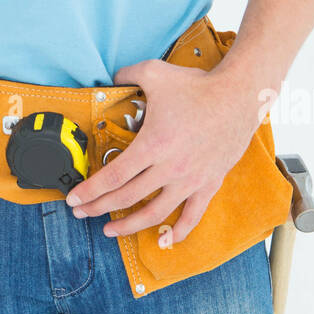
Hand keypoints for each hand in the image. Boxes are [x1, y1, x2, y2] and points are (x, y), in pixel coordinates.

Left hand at [65, 56, 256, 241]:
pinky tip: (165, 241)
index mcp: (152, 145)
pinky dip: (178, 232)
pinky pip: (192, 215)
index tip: (74, 199)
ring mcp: (190, 180)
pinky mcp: (208, 184)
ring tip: (110, 229)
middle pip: (127, 197)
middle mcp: (169, 168)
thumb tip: (111, 78)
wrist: (238, 97)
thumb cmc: (197, 86)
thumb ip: (127, 74)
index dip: (90, 190)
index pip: (113, 176)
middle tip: (82, 213)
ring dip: (129, 225)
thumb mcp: (155, 72)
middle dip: (99, 208)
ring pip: (154, 213)